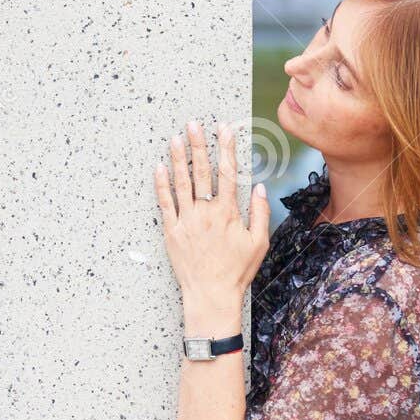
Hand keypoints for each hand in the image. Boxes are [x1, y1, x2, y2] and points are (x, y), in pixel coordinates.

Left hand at [154, 120, 269, 330]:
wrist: (212, 296)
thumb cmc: (237, 271)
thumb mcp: (259, 242)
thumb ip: (260, 212)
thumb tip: (259, 186)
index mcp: (228, 212)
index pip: (228, 172)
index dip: (227, 148)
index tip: (224, 129)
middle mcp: (206, 212)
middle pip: (202, 171)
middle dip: (198, 144)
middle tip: (193, 123)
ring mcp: (187, 221)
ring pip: (181, 183)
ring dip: (178, 158)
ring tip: (175, 138)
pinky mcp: (171, 232)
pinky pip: (164, 204)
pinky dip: (161, 185)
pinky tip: (159, 168)